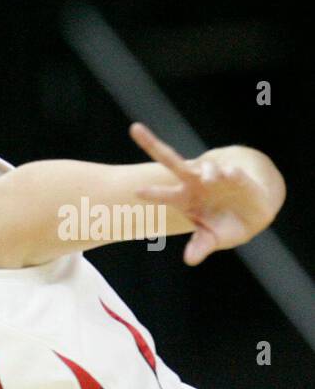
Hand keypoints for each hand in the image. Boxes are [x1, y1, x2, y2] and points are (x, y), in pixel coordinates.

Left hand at [130, 122, 278, 265]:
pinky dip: (230, 174)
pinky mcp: (235, 176)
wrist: (253, 214)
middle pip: (170, 161)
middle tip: (134, 129)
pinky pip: (231, 173)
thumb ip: (200, 246)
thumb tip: (190, 260)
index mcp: (182, 198)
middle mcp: (193, 183)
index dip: (152, 193)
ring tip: (212, 179)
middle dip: (152, 144)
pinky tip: (230, 175)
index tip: (136, 191)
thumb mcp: (211, 239)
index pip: (162, 195)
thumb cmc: (223, 226)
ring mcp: (213, 177)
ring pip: (204, 168)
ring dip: (207, 172)